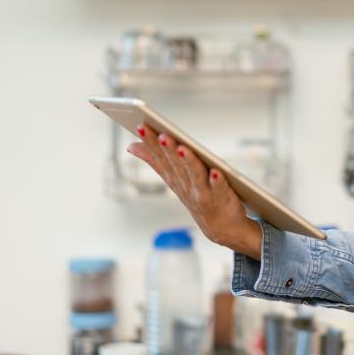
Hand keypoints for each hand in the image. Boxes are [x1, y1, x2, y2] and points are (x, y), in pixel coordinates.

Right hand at [126, 123, 261, 258]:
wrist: (222, 228)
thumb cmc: (196, 196)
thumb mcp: (174, 179)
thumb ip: (155, 161)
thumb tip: (131, 146)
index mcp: (174, 179)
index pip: (160, 158)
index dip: (151, 143)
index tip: (142, 126)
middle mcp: (186, 186)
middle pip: (176, 165)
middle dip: (168, 149)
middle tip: (162, 134)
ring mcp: (203, 194)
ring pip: (195, 176)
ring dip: (189, 162)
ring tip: (183, 148)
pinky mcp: (222, 198)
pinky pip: (220, 189)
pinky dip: (217, 181)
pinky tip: (216, 171)